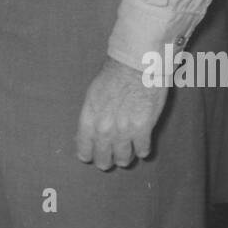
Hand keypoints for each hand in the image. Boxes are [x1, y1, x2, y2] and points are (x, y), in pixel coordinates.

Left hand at [76, 56, 168, 170]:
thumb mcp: (93, 95)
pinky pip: (142, 150)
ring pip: (123, 159)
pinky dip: (142, 150)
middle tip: (109, 161)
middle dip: (106, 161)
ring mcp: (124, 131)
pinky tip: (141, 146)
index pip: (84, 149)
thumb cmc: (114, 76)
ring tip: (126, 156)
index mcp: (89, 119)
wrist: (136, 65)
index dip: (88, 155)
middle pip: (103, 158)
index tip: (91, 156)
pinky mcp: (143, 129)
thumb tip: (90, 134)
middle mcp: (104, 129)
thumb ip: (92, 117)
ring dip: (124, 158)